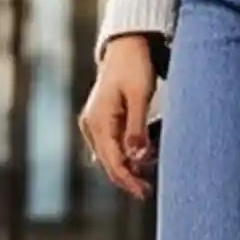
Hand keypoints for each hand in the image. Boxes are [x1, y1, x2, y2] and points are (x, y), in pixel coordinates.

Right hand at [79, 34, 155, 199]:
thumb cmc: (135, 67)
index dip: (128, 180)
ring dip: (127, 167)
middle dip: (127, 178)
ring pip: (109, 156)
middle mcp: (91, 124)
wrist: (126, 46)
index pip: (113, 162)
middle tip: (147, 191)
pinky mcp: (100, 120)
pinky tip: (137, 161)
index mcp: (99, 121)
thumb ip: (138, 129)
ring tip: (147, 173)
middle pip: (108, 163)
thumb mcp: (140, 97)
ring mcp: (94, 122)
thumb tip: (136, 159)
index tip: (144, 192)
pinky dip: (123, 155)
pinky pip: (110, 145)